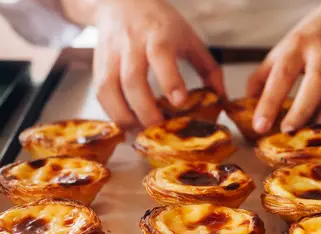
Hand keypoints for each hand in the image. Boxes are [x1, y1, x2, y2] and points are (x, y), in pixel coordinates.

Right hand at [86, 0, 224, 126]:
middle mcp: (132, 43)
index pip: (161, 56)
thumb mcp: (189, 38)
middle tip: (158, 129)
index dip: (170, 80)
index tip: (180, 102)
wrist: (122, 1)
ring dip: (124, 116)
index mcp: (159, 35)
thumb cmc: (160, 23)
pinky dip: (111, 112)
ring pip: (110, 88)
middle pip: (132, 79)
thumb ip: (208, 67)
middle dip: (145, 109)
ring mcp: (112, 53)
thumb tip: (222, 98)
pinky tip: (126, 124)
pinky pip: (100, 92)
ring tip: (140, 133)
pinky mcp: (98, 64)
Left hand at [247, 0, 320, 132]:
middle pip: (314, 84)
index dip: (269, 102)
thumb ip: (265, 74)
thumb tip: (246, 101)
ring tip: (315, 132)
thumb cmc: (315, 34)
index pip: (280, 76)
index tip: (260, 125)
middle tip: (288, 132)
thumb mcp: (286, 46)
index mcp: (296, 46)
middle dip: (301, 110)